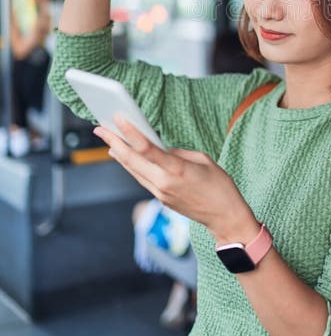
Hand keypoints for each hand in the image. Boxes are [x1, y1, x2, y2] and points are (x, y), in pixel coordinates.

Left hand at [93, 116, 259, 244]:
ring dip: (119, 154)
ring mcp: (160, 193)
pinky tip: (124, 157)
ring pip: (133, 170)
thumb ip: (177, 153)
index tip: (118, 118)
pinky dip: (131, 165)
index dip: (130, 133)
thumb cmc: (219, 185)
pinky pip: (141, 178)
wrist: (224, 217)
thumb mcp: (202, 159)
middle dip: (113, 142)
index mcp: (177, 170)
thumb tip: (159, 150)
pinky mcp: (160, 199)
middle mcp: (164, 183)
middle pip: (132, 161)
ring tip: (107, 139)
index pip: (147, 149)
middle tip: (100, 128)